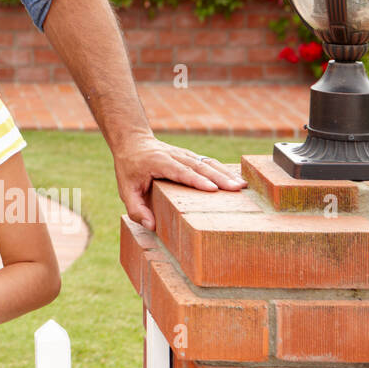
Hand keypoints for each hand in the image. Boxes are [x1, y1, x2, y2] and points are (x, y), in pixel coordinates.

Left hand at [113, 134, 245, 231]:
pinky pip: (208, 162)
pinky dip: (223, 169)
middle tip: (237, 189)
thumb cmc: (129, 168)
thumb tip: (151, 226)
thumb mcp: (125, 188)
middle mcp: (174, 156)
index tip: (212, 189)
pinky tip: (236, 178)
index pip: (180, 171)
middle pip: (199, 166)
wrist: (133, 141)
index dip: (196, 180)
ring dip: (225, 173)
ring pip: (206, 162)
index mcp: (158, 162)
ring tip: (242, 186)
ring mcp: (184, 154)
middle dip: (219, 177)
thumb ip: (135, 208)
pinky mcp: (190, 156)